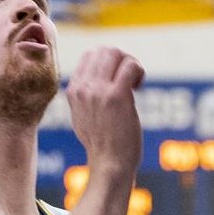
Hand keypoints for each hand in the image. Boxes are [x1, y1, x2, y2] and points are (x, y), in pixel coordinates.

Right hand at [67, 47, 144, 175]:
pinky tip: (139, 86)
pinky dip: (139, 71)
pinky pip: (131, 66)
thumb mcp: (81, 116)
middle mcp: (83, 88)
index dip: (109, 62)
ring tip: (134, 82)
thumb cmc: (101, 144)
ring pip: (116, 53)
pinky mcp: (117, 96)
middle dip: (122, 58)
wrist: (109, 164)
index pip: (90, 55)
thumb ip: (85, 96)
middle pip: (104, 50)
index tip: (118, 79)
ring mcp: (99, 91)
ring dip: (131, 63)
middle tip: (130, 78)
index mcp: (74, 91)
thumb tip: (95, 77)